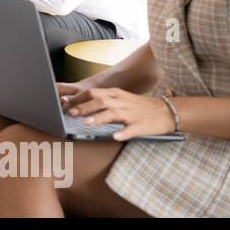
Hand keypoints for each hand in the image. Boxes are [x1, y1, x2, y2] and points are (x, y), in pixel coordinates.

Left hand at [60, 86, 176, 140]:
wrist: (166, 111)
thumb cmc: (139, 107)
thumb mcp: (120, 98)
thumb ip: (102, 100)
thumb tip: (79, 105)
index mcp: (116, 94)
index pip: (92, 93)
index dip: (77, 98)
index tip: (63, 103)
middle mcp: (122, 101)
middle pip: (100, 101)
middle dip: (84, 107)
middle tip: (70, 113)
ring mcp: (132, 113)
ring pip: (113, 113)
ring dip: (99, 118)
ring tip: (87, 124)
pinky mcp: (141, 125)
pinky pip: (131, 129)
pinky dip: (123, 133)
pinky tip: (115, 136)